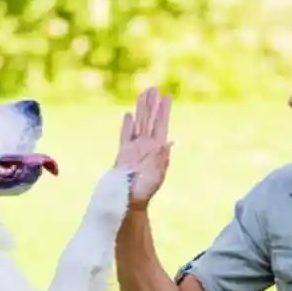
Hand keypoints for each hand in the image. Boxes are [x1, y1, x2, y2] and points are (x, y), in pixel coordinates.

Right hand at [115, 87, 171, 209]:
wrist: (128, 202)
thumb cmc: (143, 192)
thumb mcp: (155, 175)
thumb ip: (161, 158)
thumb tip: (167, 142)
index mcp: (156, 150)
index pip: (160, 125)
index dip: (163, 111)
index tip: (166, 96)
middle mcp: (146, 147)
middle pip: (149, 121)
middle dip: (151, 105)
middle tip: (153, 88)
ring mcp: (135, 149)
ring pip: (138, 125)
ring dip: (140, 110)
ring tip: (142, 95)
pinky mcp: (123, 154)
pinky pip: (125, 136)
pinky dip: (127, 126)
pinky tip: (128, 115)